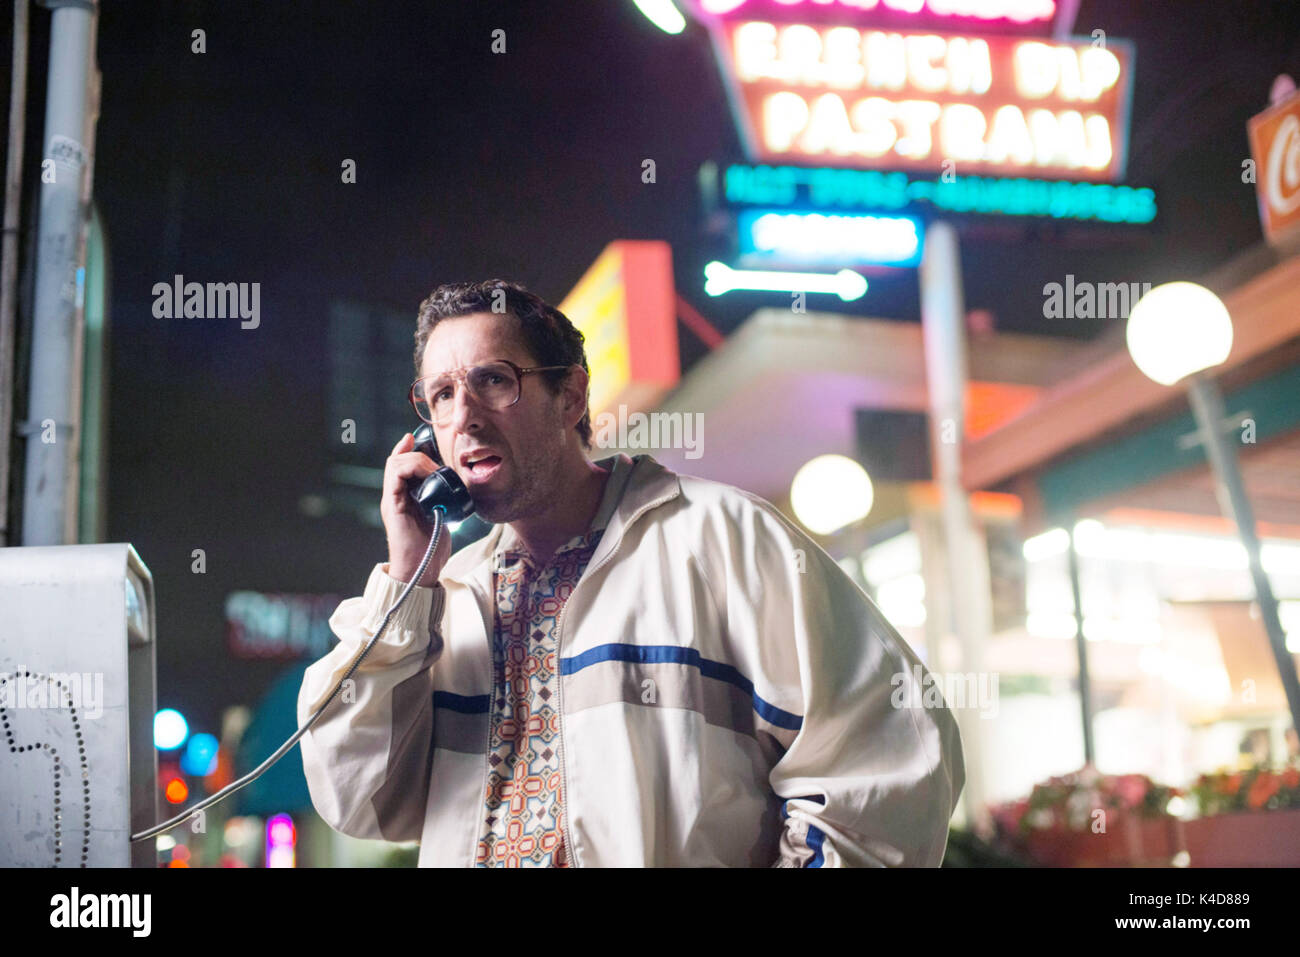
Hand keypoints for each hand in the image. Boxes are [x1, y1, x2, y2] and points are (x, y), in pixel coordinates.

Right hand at [381, 432, 453, 586]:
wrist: (421, 569)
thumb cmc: (431, 546)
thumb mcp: (440, 515)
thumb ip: (441, 499)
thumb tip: (452, 486)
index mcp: (405, 497)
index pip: (401, 465)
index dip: (409, 449)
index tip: (418, 439)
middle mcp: (395, 495)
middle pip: (398, 460)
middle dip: (419, 455)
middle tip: (438, 467)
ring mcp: (392, 500)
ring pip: (395, 463)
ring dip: (417, 460)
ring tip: (434, 473)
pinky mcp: (393, 505)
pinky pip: (394, 475)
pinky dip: (411, 468)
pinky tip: (428, 477)